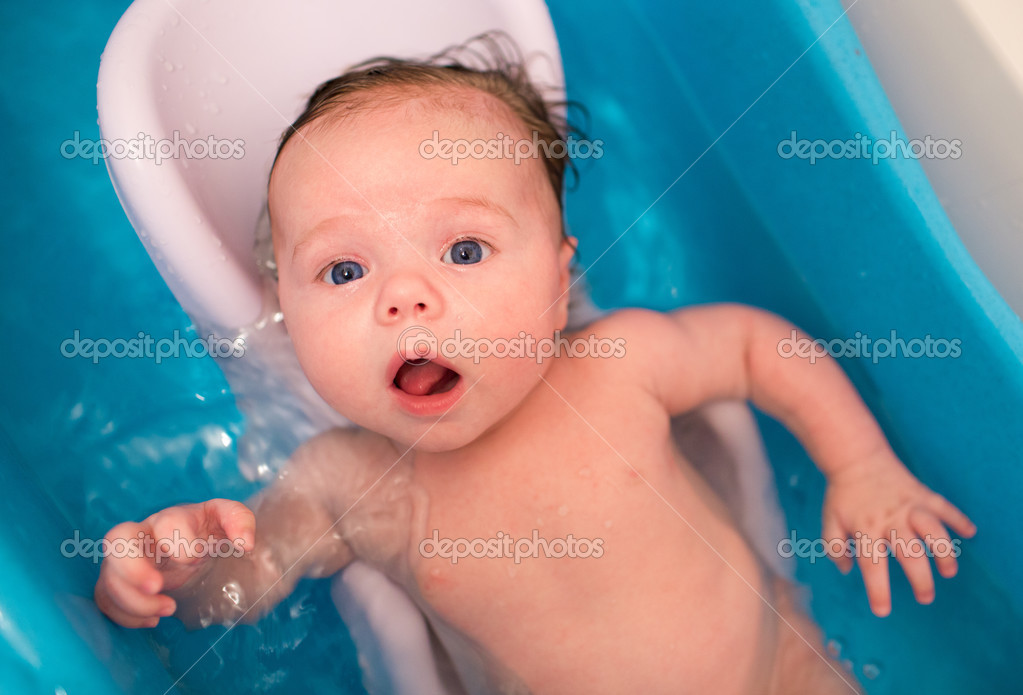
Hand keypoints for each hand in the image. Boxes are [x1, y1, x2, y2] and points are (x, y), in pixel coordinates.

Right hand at [94, 499, 254, 627]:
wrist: (191, 549)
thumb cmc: (206, 532)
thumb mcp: (226, 521)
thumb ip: (239, 520)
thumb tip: (245, 543)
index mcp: (173, 518)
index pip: (168, 522)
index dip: (180, 542)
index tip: (198, 558)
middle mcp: (142, 535)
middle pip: (117, 539)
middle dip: (133, 568)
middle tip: (157, 587)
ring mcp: (125, 560)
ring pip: (108, 576)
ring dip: (134, 599)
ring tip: (168, 610)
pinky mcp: (117, 582)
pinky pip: (104, 599)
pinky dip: (125, 614)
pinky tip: (152, 621)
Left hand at [821, 449, 975, 616]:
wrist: (856, 458)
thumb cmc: (843, 495)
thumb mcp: (830, 521)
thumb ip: (834, 548)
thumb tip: (847, 571)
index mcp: (865, 528)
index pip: (871, 565)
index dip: (878, 590)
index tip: (883, 611)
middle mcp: (889, 519)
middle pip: (910, 553)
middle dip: (920, 579)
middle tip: (925, 598)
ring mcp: (908, 506)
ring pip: (933, 530)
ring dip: (944, 552)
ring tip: (948, 572)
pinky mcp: (922, 494)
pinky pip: (944, 507)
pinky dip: (958, 519)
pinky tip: (969, 533)